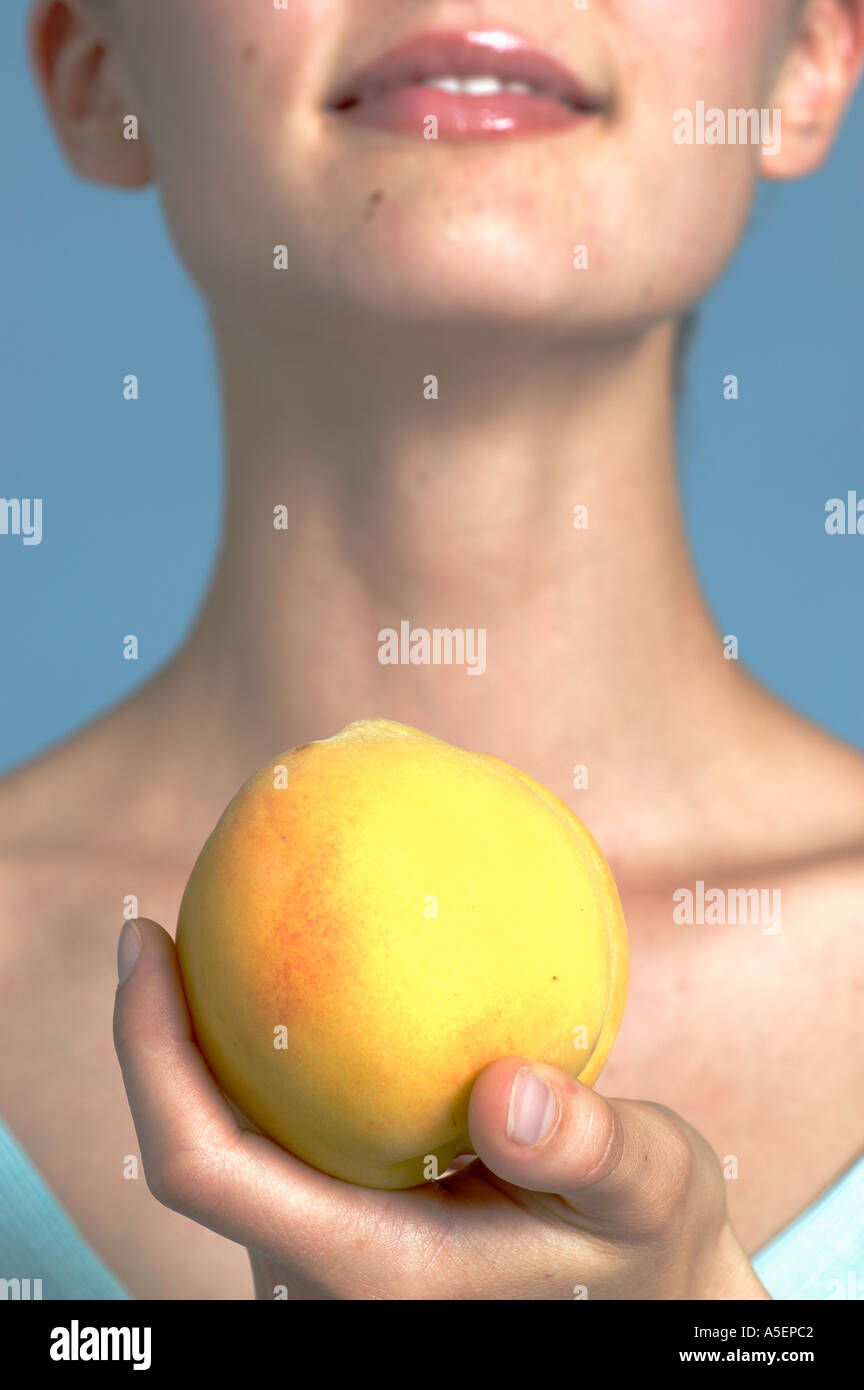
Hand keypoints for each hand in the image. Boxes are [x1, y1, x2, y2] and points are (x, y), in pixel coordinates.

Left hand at [114, 918, 769, 1300]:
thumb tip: (507, 1088)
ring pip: (227, 1157)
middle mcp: (326, 1280)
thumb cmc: (648, 1257)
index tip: (146, 939)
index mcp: (368, 1273)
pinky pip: (275, 1151)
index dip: (149, 1052)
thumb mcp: (652, 1194)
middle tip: (165, 925)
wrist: (652, 1309)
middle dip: (157, 1043)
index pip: (203, 1167)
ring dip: (201, 1059)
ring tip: (214, 948)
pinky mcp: (354, 1243)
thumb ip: (588, 1151)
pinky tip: (299, 1001)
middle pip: (191, 1157)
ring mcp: (333, 1266)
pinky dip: (262, 1075)